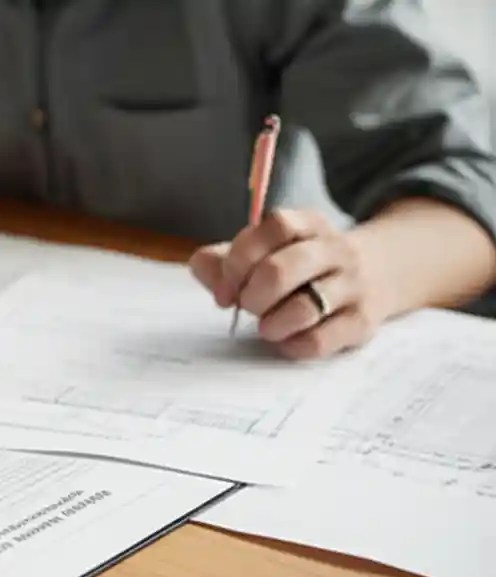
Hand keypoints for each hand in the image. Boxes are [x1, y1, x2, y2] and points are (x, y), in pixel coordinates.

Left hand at [189, 209, 391, 359]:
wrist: (382, 272)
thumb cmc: (305, 266)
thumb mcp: (269, 250)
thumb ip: (226, 258)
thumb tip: (201, 266)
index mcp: (308, 225)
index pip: (272, 227)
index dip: (239, 260)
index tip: (226, 289)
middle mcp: (335, 250)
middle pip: (280, 270)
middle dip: (252, 296)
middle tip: (248, 307)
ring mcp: (353, 285)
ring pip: (304, 308)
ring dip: (271, 324)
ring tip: (267, 327)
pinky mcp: (363, 322)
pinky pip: (321, 340)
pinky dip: (293, 346)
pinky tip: (288, 340)